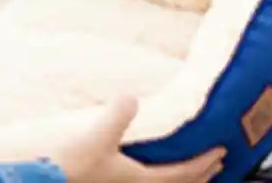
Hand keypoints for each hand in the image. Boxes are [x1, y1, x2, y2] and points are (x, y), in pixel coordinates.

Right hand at [52, 98, 225, 181]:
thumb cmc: (73, 167)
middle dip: (202, 175)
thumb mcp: (97, 137)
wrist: (49, 181)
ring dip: (184, 180)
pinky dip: (161, 178)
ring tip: (192, 171)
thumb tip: (131, 97)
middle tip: (218, 164)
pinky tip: (149, 169)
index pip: (185, 173)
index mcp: (142, 179)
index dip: (205, 162)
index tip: (222, 151)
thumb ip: (116, 115)